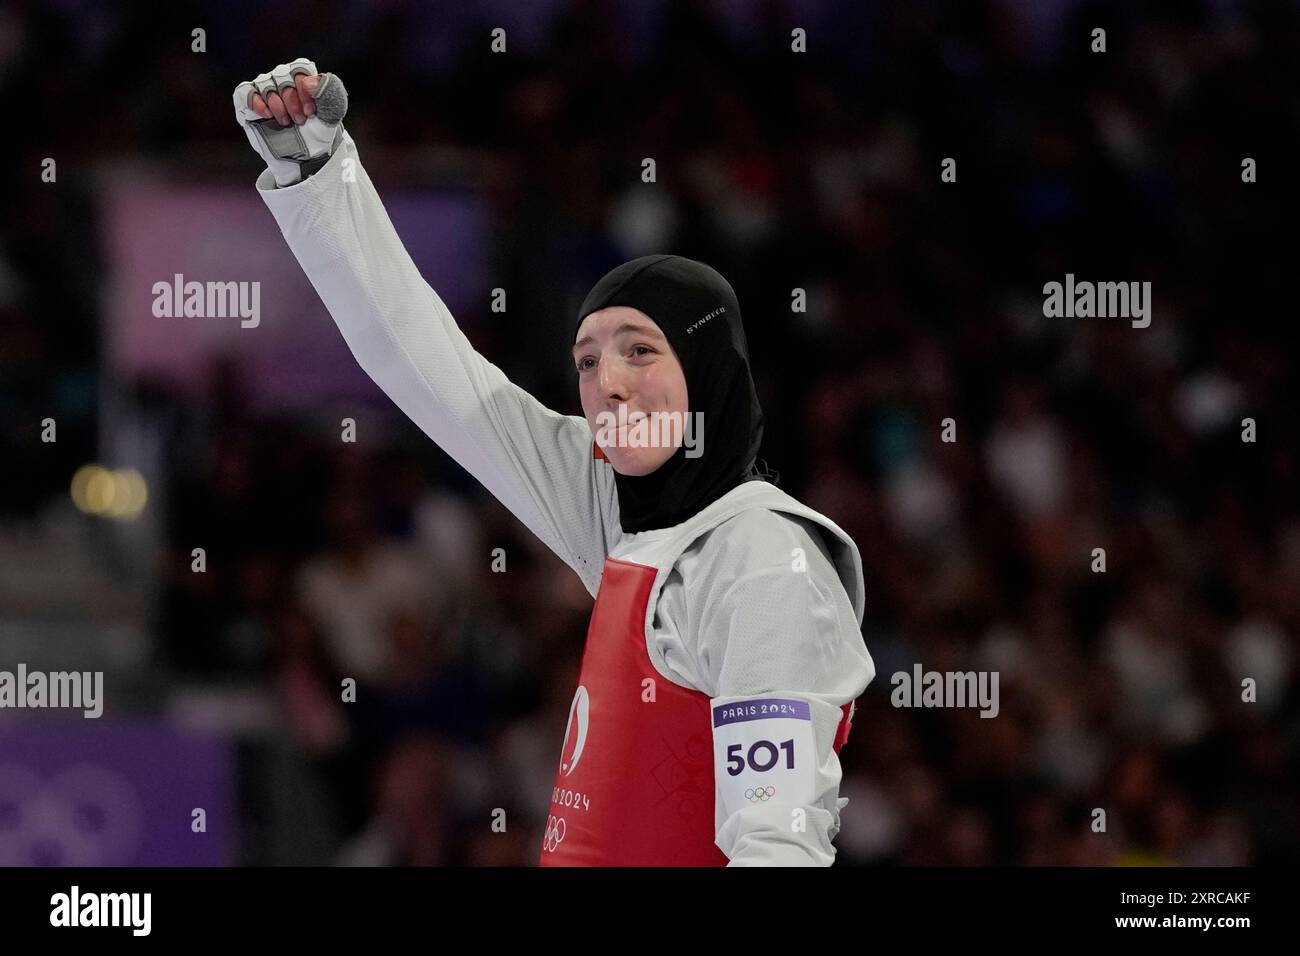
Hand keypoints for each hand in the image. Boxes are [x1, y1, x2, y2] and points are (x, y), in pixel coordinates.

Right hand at [232, 58, 348, 186]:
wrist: (304, 157)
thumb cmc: (318, 133)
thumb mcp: (331, 114)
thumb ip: (329, 92)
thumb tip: (308, 81)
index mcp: (303, 77)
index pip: (299, 69)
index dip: (305, 90)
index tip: (310, 112)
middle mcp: (282, 79)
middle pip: (282, 76)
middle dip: (292, 100)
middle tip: (300, 120)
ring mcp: (265, 91)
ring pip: (265, 84)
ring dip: (277, 105)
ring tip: (286, 123)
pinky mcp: (249, 104)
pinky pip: (245, 92)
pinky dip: (256, 102)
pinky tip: (267, 115)